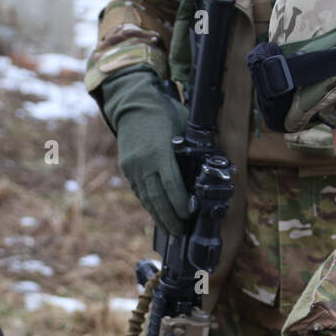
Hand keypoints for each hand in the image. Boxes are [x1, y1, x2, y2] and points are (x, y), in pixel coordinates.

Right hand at [101, 68, 190, 235]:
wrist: (133, 103)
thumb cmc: (163, 112)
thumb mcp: (182, 126)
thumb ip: (191, 148)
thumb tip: (207, 166)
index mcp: (159, 153)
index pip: (171, 186)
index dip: (180, 204)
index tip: (188, 214)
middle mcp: (143, 163)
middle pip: (157, 199)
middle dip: (169, 218)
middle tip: (179, 232)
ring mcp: (133, 168)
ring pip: (146, 199)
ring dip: (158, 216)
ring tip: (169, 230)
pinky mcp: (127, 169)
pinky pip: (139, 192)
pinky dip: (149, 205)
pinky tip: (157, 214)